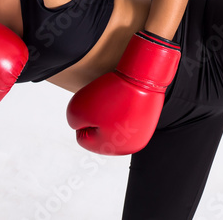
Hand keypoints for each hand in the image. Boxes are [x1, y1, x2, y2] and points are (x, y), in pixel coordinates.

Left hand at [65, 30, 180, 154]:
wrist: (143, 75)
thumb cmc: (111, 93)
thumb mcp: (77, 108)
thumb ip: (73, 121)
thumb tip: (81, 124)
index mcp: (113, 148)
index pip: (84, 137)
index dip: (83, 117)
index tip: (94, 103)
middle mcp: (131, 146)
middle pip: (100, 132)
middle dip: (98, 117)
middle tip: (105, 101)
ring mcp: (143, 133)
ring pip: (114, 124)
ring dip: (111, 112)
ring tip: (116, 98)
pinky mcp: (149, 120)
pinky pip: (128, 117)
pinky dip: (124, 107)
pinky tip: (125, 97)